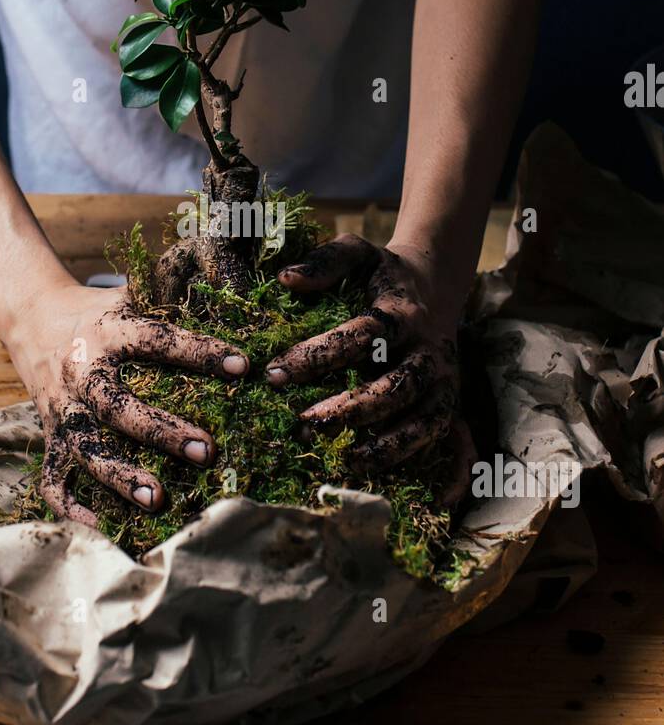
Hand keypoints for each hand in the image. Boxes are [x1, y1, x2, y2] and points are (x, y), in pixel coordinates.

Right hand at [4, 281, 247, 524]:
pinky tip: (103, 525)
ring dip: (120, 476)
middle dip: (162, 432)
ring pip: (86, 449)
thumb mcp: (131, 295)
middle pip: (117, 407)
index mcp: (107, 331)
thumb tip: (235, 290)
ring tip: (158, 499)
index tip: (242, 366)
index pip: (156, 340)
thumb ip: (174, 295)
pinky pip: (53, 480)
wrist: (31, 319)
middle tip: (208, 450)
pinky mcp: (49, 437)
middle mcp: (81, 374)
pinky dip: (72, 507)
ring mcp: (61, 410)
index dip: (199, 352)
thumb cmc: (100, 311)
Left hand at [265, 235, 474, 507]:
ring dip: (388, 444)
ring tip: (346, 460)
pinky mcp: (449, 400)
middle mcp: (428, 349)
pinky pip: (438, 435)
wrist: (435, 284)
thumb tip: (286, 278)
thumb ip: (325, 261)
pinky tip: (379, 471)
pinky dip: (418, 458)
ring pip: (425, 419)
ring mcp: (444, 379)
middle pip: (396, 385)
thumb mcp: (358, 253)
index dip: (318, 355)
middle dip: (352, 408)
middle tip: (305, 421)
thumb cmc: (383, 274)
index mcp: (401, 314)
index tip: (276, 373)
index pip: (360, 337)